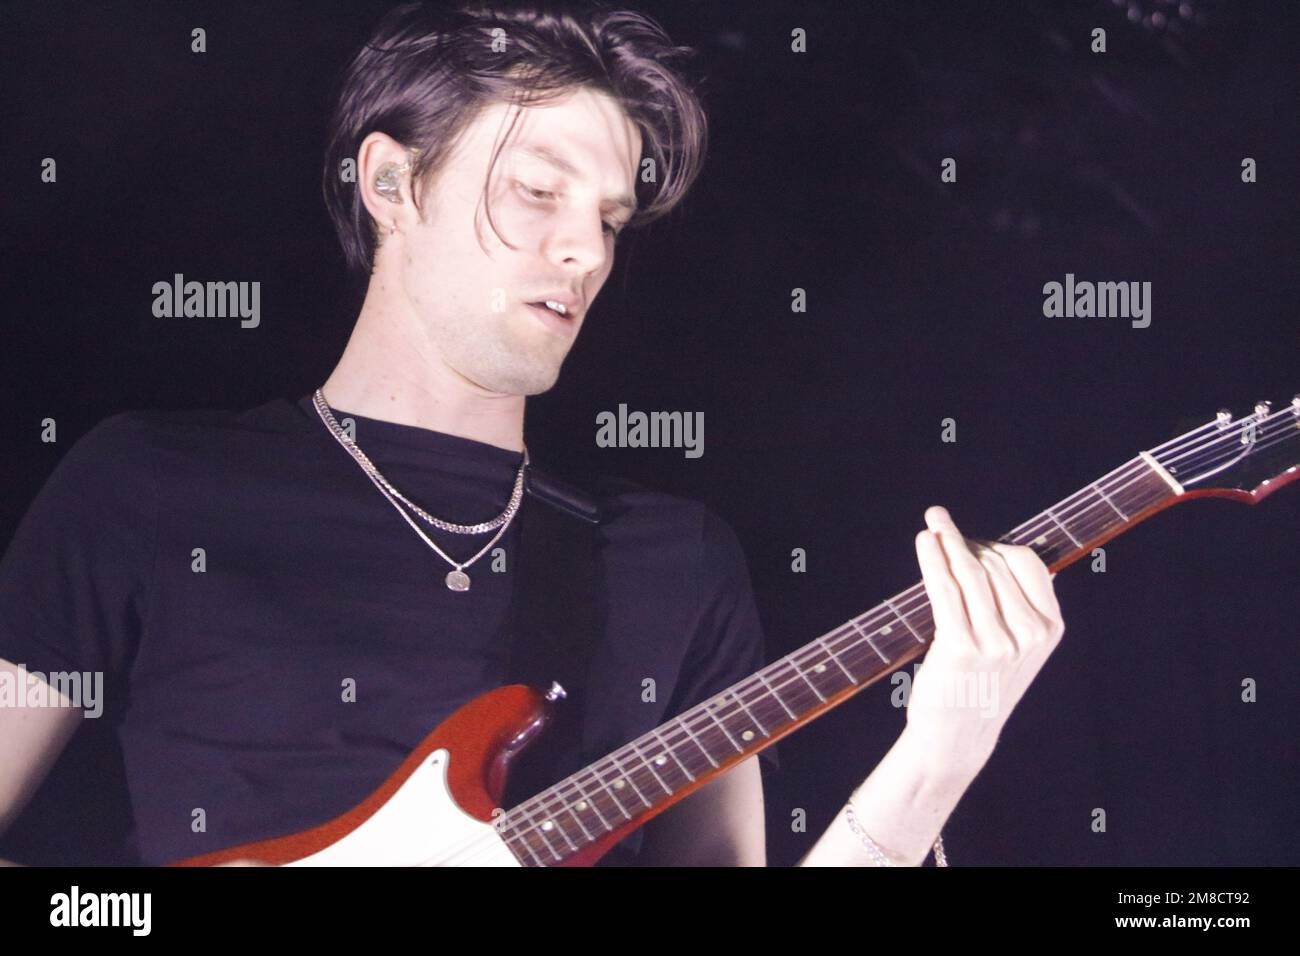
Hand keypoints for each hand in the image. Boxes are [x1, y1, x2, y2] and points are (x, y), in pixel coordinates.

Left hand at [904, 506, 1064, 769]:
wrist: (958, 735)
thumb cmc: (982, 684)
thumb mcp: (1018, 649)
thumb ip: (1022, 608)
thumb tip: (1020, 559)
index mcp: (1049, 629)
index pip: (1026, 563)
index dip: (996, 545)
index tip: (971, 540)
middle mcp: (1027, 635)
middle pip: (994, 565)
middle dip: (965, 543)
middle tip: (942, 528)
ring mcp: (994, 643)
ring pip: (968, 573)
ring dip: (947, 540)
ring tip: (933, 522)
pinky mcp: (959, 648)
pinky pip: (944, 589)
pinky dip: (932, 560)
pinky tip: (924, 542)